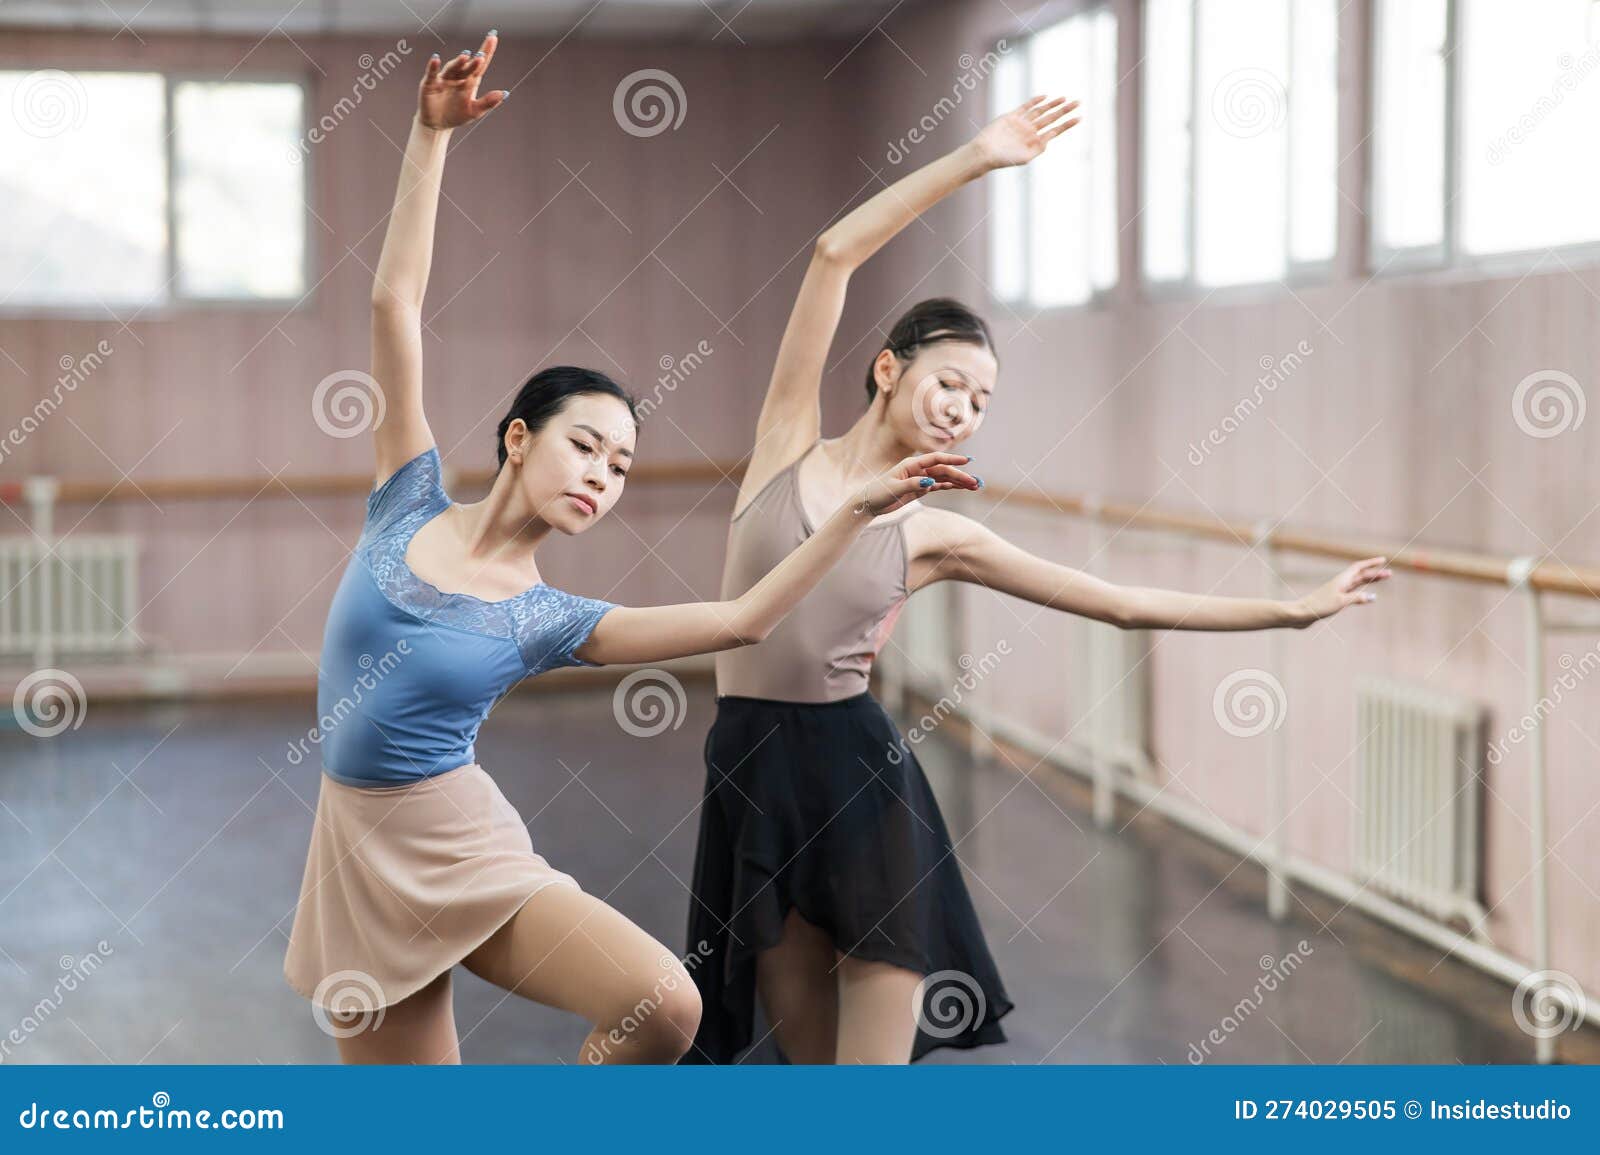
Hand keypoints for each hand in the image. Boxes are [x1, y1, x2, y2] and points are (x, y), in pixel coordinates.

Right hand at [418, 31, 506, 128]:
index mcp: (470, 80)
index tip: (493, 37)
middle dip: (474, 60)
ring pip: (452, 68)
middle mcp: (458, 76)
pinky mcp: (430, 83)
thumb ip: (488, 102)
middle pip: (467, 66)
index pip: (480, 64)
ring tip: (466, 56)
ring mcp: (444, 78)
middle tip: (482, 55)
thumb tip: (505, 93)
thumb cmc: (457, 115)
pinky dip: (433, 66)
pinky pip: (432, 73)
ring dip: (458, 62)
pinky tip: (435, 59)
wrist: (438, 124)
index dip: (486, 51)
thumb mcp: (475, 111)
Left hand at [851, 452, 979, 516]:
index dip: (952, 460)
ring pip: (944, 478)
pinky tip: (962, 488)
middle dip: (961, 476)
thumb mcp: (895, 489)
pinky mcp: (920, 488)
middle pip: (944, 470)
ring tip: (975, 486)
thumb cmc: (879, 493)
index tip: (968, 462)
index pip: (936, 459)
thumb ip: (913, 484)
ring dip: (959, 481)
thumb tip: (930, 482)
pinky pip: (939, 486)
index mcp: (911, 464)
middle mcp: (918, 469)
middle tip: (976, 482)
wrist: (870, 504)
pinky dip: (950, 487)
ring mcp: (920, 478)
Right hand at [972, 96, 1080, 168]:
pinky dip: (1035, 102)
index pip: (1055, 130)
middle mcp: (1030, 131)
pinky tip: (1045, 97)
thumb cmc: (1004, 160)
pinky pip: (1026, 107)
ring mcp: (1022, 123)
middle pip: (1051, 118)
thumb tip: (1052, 135)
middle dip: (1064, 111)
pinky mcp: (1012, 116)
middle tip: (1078, 102)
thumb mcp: (1025, 157)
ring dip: (1053, 105)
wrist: (985, 153)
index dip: (1067, 124)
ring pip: (1041, 111)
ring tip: (1065, 99)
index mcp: (1035, 142)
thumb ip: (1040, 148)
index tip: (1080, 117)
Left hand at [1296, 557, 1390, 622]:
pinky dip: (1362, 592)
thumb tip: (1373, 597)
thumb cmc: (1319, 606)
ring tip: (1382, 579)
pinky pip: (1352, 593)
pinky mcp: (1335, 600)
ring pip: (1357, 584)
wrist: (1302, 614)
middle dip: (1375, 574)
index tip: (1383, 559)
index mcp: (1341, 580)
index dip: (1371, 563)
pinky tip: (1367, 596)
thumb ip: (1357, 598)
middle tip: (1390, 574)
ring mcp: (1338, 591)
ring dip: (1370, 581)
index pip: (1359, 567)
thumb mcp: (1341, 602)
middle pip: (1360, 576)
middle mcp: (1340, 584)